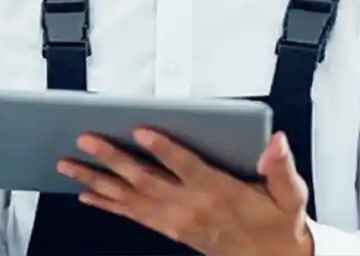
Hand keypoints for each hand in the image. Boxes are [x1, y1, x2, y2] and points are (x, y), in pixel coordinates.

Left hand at [58, 129, 313, 255]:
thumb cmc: (277, 222)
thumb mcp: (290, 195)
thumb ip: (281, 168)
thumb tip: (276, 141)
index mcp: (219, 192)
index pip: (187, 167)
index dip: (163, 149)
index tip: (141, 130)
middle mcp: (191, 207)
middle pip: (146, 179)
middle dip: (113, 158)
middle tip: (87, 139)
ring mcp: (175, 221)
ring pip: (130, 197)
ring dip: (97, 180)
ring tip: (69, 164)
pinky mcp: (169, 229)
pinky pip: (132, 215)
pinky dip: (107, 203)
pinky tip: (85, 193)